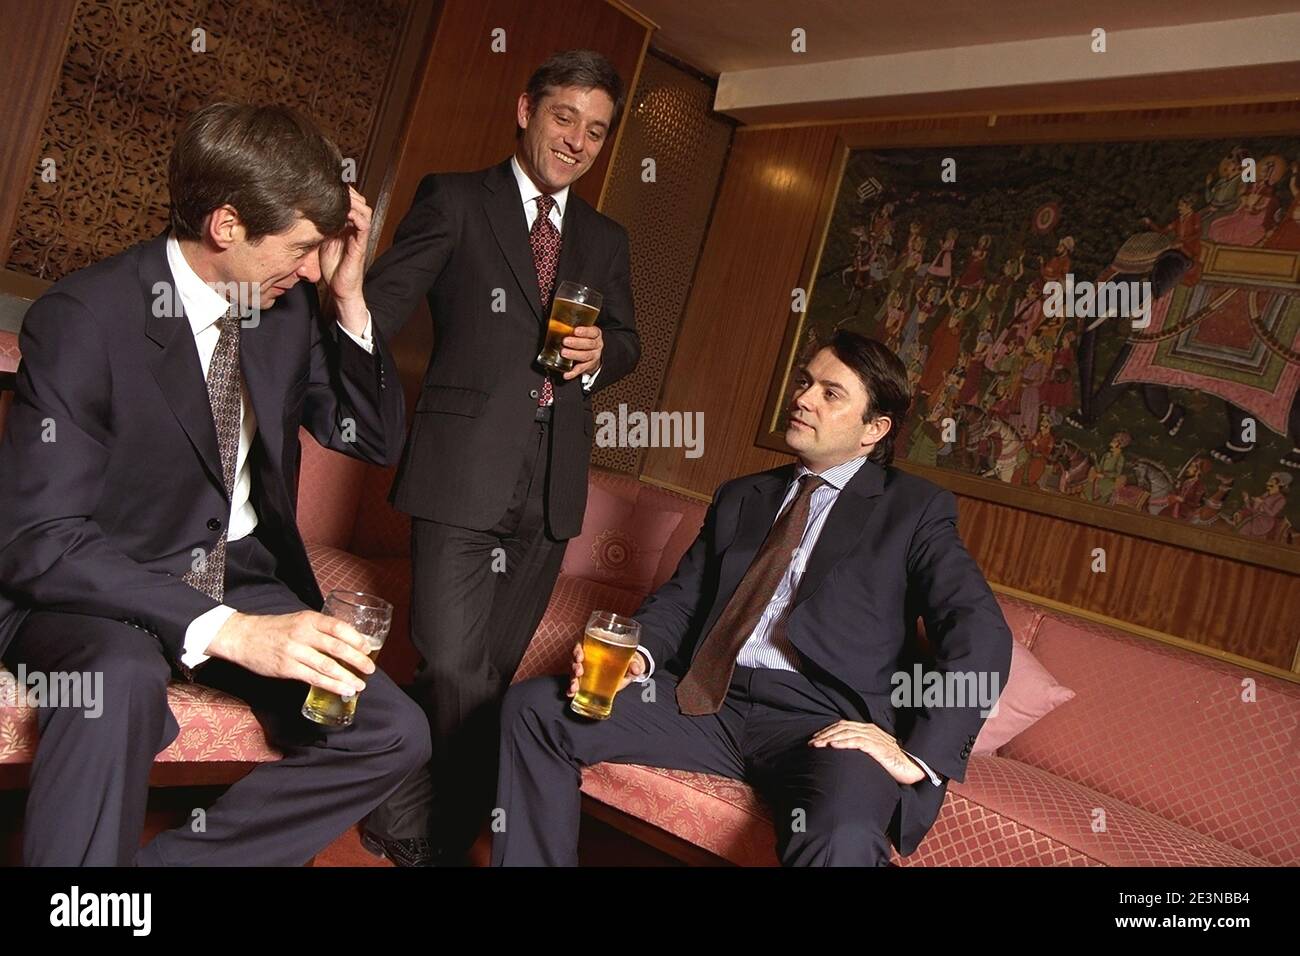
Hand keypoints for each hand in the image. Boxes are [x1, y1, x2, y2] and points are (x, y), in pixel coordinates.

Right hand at [206, 609, 375, 696]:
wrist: (243, 637)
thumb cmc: (274, 629)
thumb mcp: (299, 620)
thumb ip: (320, 629)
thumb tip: (346, 643)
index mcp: (309, 619)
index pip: (339, 627)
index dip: (356, 639)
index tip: (368, 649)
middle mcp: (303, 633)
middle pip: (337, 647)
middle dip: (358, 660)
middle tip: (370, 670)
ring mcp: (294, 651)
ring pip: (327, 666)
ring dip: (347, 677)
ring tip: (359, 685)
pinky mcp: (286, 668)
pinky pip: (313, 678)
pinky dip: (331, 685)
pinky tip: (342, 689)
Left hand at [320, 187, 372, 323]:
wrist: (340, 289)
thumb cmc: (331, 268)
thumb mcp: (319, 241)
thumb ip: (316, 227)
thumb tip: (300, 212)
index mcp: (345, 226)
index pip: (348, 202)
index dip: (342, 190)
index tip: (328, 181)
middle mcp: (353, 228)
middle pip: (359, 201)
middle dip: (348, 191)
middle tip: (335, 184)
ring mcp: (358, 236)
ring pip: (364, 209)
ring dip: (353, 200)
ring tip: (342, 195)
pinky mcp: (360, 245)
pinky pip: (363, 225)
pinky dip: (356, 215)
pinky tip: (345, 211)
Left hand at [560, 324, 602, 379]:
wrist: (593, 353)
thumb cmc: (584, 339)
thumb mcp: (583, 332)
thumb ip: (573, 328)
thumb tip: (554, 323)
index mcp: (596, 335)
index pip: (593, 332)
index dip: (585, 331)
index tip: (576, 331)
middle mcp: (597, 345)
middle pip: (589, 344)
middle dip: (576, 343)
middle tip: (565, 341)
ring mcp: (593, 356)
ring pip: (585, 356)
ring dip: (574, 354)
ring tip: (564, 353)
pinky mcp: (588, 366)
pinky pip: (581, 369)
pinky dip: (573, 372)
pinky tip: (566, 374)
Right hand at [566, 640, 645, 697]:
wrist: (626, 670)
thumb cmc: (625, 660)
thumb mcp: (631, 659)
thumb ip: (634, 663)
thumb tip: (636, 669)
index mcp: (596, 648)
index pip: (582, 645)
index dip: (578, 650)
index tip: (580, 657)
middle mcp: (587, 658)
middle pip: (575, 660)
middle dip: (575, 666)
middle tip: (579, 672)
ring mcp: (585, 671)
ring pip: (574, 673)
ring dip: (572, 680)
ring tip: (575, 687)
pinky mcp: (586, 683)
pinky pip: (575, 685)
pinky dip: (571, 690)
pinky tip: (571, 694)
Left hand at [809, 720, 926, 784]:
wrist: (911, 767)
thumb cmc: (892, 761)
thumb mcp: (873, 752)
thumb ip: (860, 748)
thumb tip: (842, 752)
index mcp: (868, 729)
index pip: (843, 726)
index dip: (828, 731)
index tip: (815, 738)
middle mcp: (869, 730)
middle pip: (841, 728)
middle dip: (824, 734)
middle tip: (811, 743)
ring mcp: (873, 737)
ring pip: (846, 733)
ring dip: (829, 738)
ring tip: (817, 744)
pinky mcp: (876, 747)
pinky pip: (856, 742)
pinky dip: (843, 742)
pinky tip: (833, 746)